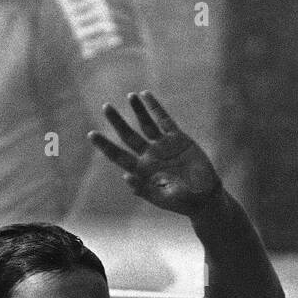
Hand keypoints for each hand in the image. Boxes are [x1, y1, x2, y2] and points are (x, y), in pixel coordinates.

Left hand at [88, 91, 222, 216]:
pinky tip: (146, 96)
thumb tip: (126, 176)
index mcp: (142, 171)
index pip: (118, 156)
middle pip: (128, 136)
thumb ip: (145, 189)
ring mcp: (163, 146)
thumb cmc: (184, 202)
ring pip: (146, 124)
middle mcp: (149, 156)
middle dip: (117, 122)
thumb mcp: (164, 198)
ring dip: (138, 110)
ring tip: (130, 95)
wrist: (206, 197)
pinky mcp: (178, 139)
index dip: (105, 145)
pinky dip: (156, 108)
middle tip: (105, 106)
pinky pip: (165, 120)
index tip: (92, 134)